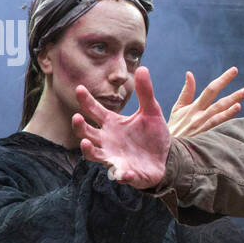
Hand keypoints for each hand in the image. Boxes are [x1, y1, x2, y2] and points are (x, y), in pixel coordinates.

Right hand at [74, 66, 171, 188]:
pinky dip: (121, 174)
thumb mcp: (151, 111)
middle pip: (87, 133)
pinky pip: (120, 174)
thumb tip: (142, 67)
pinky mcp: (126, 173)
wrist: (166, 159)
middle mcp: (108, 140)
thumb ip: (145, 92)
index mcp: (112, 123)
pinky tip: (124, 172)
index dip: (86, 100)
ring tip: (85, 143)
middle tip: (76, 117)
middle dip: (79, 126)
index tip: (79, 88)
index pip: (94, 110)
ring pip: (95, 155)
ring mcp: (114, 157)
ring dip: (88, 150)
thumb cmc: (153, 135)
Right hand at [167, 67, 243, 139]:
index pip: (210, 90)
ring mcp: (201, 126)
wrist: (167, 149)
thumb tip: (190, 73)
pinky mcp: (202, 137)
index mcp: (193, 107)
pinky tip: (235, 114)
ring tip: (241, 100)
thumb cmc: (174, 128)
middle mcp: (198, 116)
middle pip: (218, 102)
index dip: (223, 79)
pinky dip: (225, 119)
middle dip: (233, 95)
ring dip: (230, 106)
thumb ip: (186, 92)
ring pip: (218, 114)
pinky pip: (216, 127)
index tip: (234, 70)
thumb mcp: (178, 109)